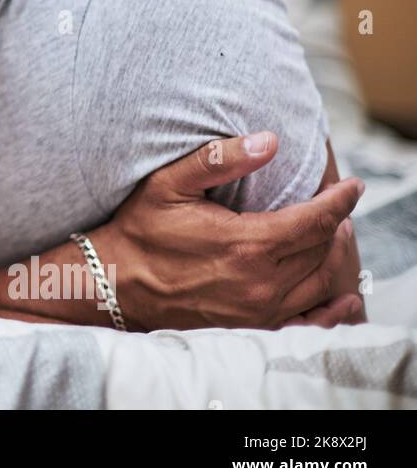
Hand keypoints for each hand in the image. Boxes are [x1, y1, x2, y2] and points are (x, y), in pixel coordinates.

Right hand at [94, 132, 364, 330]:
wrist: (115, 284)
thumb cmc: (140, 230)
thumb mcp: (170, 184)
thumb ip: (220, 159)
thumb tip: (270, 141)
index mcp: (246, 244)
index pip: (315, 220)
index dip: (339, 200)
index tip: (351, 185)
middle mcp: (260, 282)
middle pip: (322, 250)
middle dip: (335, 224)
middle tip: (335, 205)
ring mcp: (258, 310)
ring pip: (320, 282)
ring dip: (333, 256)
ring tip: (333, 234)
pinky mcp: (251, 326)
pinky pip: (308, 321)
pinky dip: (332, 310)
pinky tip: (343, 299)